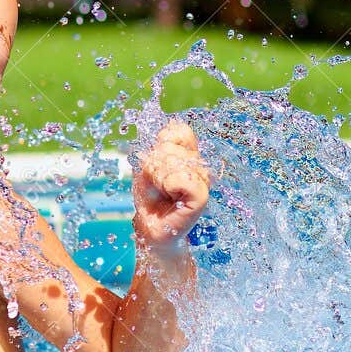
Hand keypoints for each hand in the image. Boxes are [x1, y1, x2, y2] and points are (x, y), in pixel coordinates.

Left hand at [133, 121, 209, 248]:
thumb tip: (165, 125)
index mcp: (189, 154)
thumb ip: (157, 147)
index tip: (155, 163)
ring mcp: (203, 180)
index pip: (179, 130)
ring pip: (174, 161)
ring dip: (157, 177)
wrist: (151, 226)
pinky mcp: (202, 196)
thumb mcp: (147, 167)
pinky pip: (183, 178)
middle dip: (153, 165)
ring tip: (161, 191)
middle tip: (155, 183)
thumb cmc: (150, 197)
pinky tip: (170, 195)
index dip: (162, 142)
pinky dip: (168, 184)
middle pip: (170, 146)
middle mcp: (199, 164)